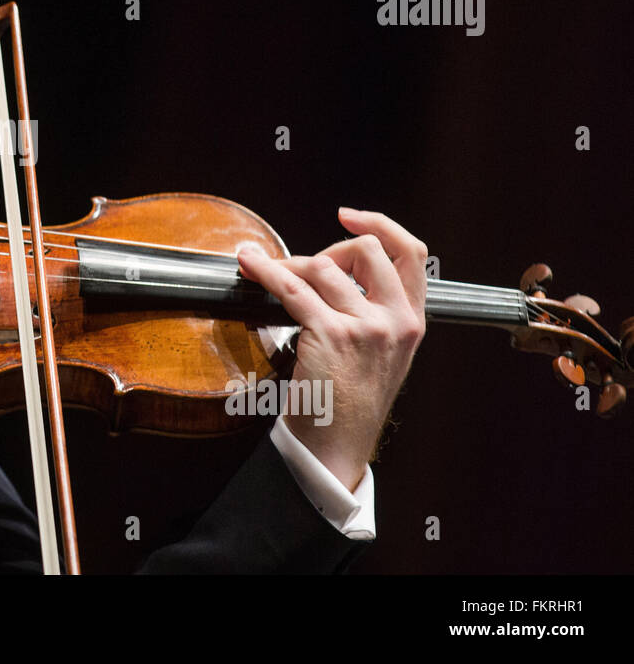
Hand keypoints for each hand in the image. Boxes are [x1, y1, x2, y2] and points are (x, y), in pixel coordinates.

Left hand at [235, 208, 426, 490]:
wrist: (336, 448)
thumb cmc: (348, 403)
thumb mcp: (382, 354)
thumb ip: (374, 312)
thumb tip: (333, 269)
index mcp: (413, 322)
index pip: (411, 254)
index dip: (379, 225)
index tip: (349, 216)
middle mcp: (396, 321)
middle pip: (364, 250)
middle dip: (327, 249)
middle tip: (301, 268)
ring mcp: (366, 327)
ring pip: (322, 266)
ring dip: (290, 264)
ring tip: (271, 275)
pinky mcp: (330, 335)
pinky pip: (292, 287)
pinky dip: (266, 270)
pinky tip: (250, 265)